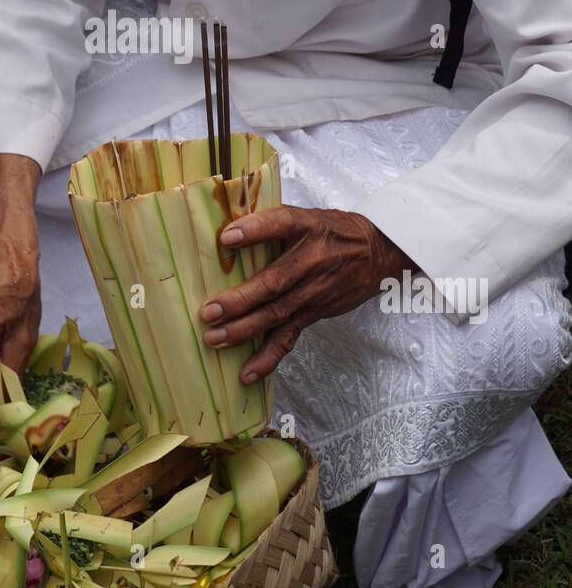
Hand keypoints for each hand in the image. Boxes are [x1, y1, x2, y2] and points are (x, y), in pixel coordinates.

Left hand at [200, 205, 412, 382]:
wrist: (377, 254)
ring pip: (277, 314)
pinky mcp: (313, 313)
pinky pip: (289, 337)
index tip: (227, 237)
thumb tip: (226, 230)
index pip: (281, 225)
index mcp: (305, 228)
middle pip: (273, 283)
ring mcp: (312, 292)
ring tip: (215, 339)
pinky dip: (268, 357)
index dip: (256, 230)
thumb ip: (271, 221)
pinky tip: (247, 372)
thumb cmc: (332, 231)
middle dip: (240, 300)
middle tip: (209, 312)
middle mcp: (309, 261)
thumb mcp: (308, 215)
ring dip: (244, 330)